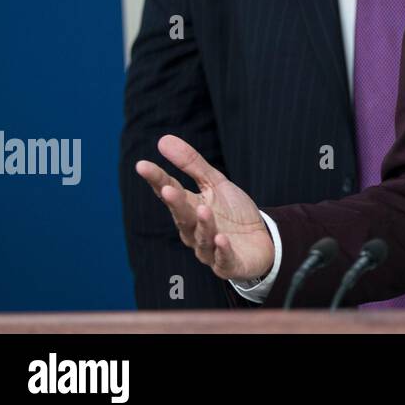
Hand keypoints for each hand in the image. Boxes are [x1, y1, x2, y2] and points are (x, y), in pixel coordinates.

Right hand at [135, 134, 273, 280]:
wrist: (262, 241)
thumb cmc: (233, 213)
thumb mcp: (215, 183)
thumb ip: (192, 164)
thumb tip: (163, 139)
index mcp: (189, 209)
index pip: (169, 192)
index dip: (157, 179)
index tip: (142, 165)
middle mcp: (194, 231)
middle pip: (183, 216)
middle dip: (176, 204)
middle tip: (168, 189)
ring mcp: (209, 249)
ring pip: (202, 237)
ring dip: (203, 225)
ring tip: (203, 210)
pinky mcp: (228, 265)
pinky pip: (223, 259)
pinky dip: (221, 250)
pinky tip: (221, 239)